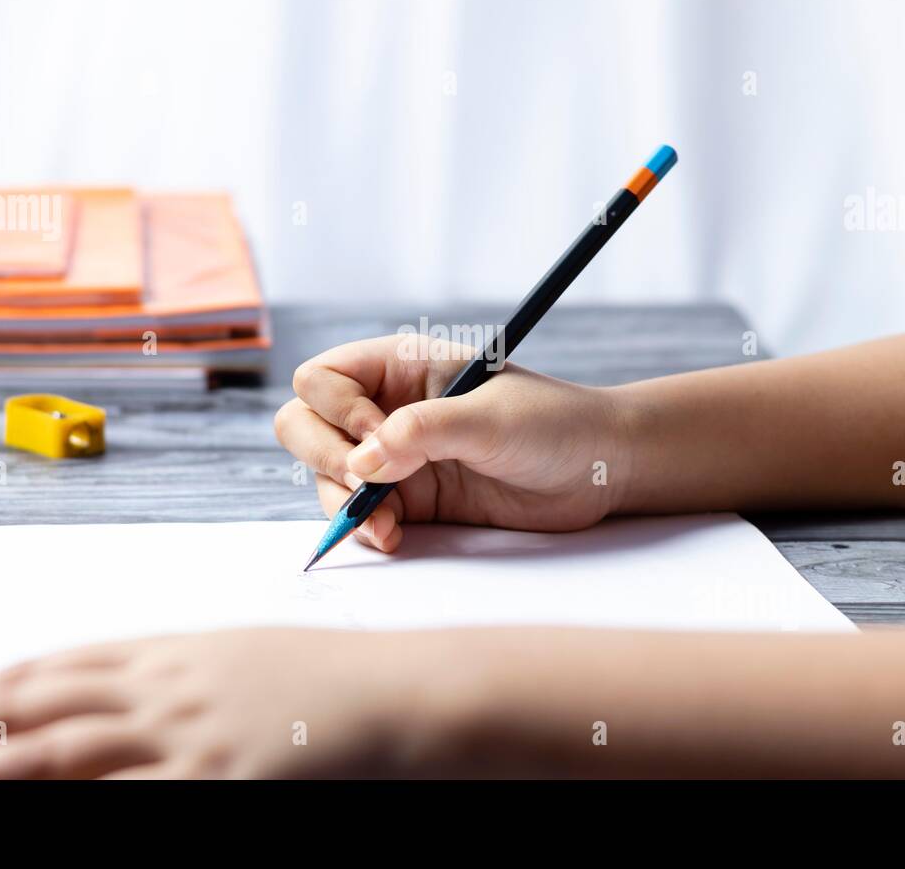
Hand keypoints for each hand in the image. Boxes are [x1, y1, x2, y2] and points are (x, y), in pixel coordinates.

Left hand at [0, 628, 429, 779]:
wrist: (404, 689)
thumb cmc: (329, 677)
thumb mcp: (237, 661)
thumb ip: (168, 680)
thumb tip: (101, 706)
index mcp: (168, 649)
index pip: (43, 669)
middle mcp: (166, 684)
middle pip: (31, 706)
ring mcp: (190, 731)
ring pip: (58, 750)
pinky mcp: (221, 778)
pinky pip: (129, 798)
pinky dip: (71, 811)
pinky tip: (20, 823)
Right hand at [275, 334, 625, 551]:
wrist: (600, 469)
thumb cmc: (554, 423)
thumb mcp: (492, 419)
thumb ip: (424, 433)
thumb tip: (361, 463)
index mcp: (402, 367)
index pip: (323, 378)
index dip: (336, 410)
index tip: (376, 436)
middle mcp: (387, 408)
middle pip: (304, 424)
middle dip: (322, 457)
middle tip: (363, 484)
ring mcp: (394, 457)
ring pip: (325, 475)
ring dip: (340, 502)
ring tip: (386, 524)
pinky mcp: (410, 500)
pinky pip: (357, 514)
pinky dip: (363, 528)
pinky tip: (394, 537)